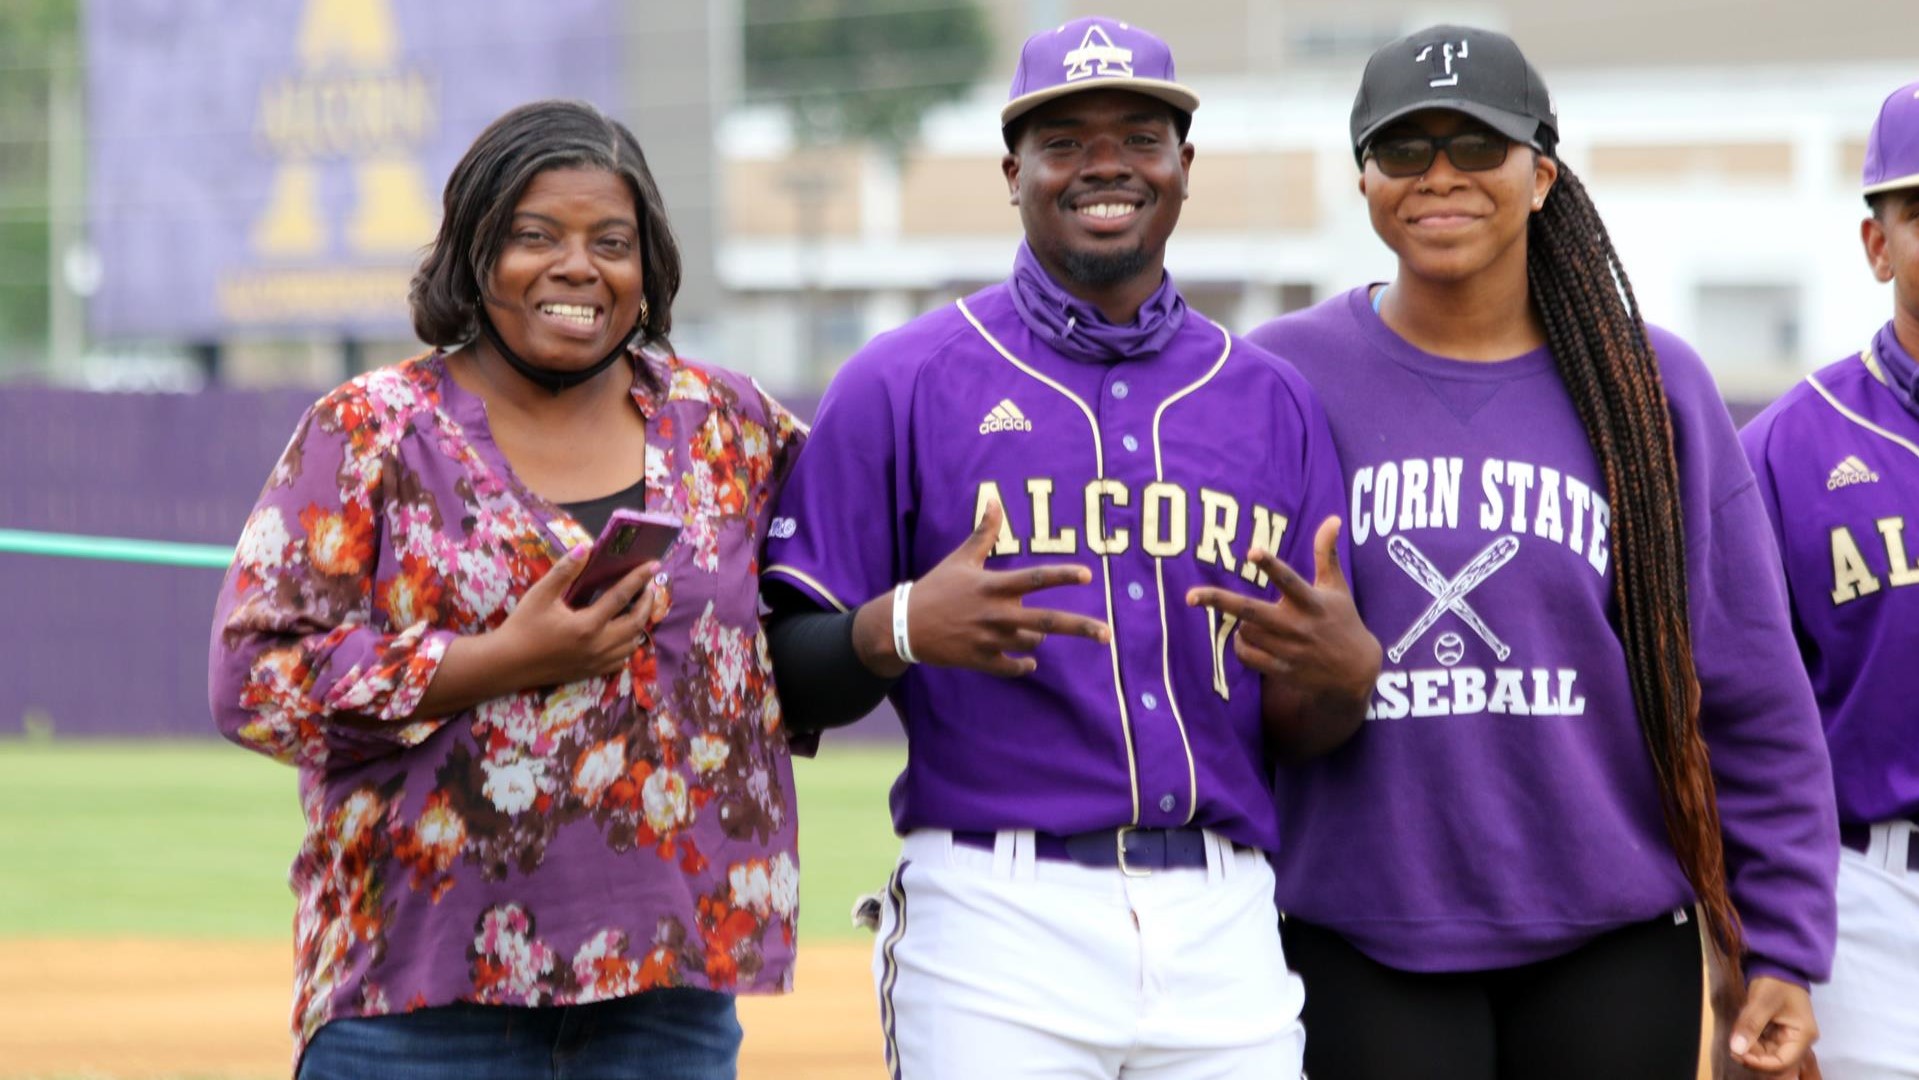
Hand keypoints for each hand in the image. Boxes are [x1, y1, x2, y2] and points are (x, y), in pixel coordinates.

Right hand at [495, 545, 661, 684]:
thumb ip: (565, 571)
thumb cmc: (522, 626)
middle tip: (647, 587)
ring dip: (639, 624)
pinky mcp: (592, 672)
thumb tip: (585, 548)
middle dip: (647, 603)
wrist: (507, 664)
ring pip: (632, 644)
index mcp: (587, 625)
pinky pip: (621, 660)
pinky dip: (628, 645)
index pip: (621, 597)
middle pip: (636, 623)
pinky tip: (622, 634)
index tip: (653, 565)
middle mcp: (598, 646)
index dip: (639, 579)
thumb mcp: (540, 594)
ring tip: (637, 607)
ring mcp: (597, 662)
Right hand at [852, 498, 1108, 677]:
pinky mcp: (982, 660)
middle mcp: (996, 613)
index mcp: (993, 586)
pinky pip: (1015, 667)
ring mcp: (990, 639)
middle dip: (1081, 627)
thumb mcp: (961, 558)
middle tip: (1107, 634)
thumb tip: (995, 500)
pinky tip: (1028, 662)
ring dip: (1038, 638)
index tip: (1088, 575)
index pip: (1035, 578)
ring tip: (1031, 631)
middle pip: (1048, 621)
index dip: (1062, 575)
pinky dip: (1025, 666)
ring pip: (1033, 642)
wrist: (905, 625)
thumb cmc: (937, 587)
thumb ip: (984, 532)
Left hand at [1185, 516, 1380, 757]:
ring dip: (1238, 623)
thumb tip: (1333, 519)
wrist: (1356, 672)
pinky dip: (1240, 645)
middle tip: (1191, 595)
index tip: (1252, 552)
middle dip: (1220, 602)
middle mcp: (1298, 626)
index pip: (1289, 580)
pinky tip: (1244, 637)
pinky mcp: (1282, 669)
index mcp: (1312, 602)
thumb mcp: (1337, 587)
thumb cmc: (1343, 620)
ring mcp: (1289, 650)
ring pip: (1246, 631)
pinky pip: (1248, 657)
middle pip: (1252, 612)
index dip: (1270, 565)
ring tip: (1244, 617)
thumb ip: (1327, 553)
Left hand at [1729, 976, 1817, 1077]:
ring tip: (1735, 1040)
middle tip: (1733, 1049)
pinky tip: (1740, 1036)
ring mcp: (1788, 1037)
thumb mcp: (1762, 1002)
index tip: (1739, 1054)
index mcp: (1802, 1036)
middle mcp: (1798, 1041)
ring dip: (1751, 1051)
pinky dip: (1751, 1043)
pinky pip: (1764, 1045)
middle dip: (1754, 1057)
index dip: (1761, 1063)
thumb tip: (1737, 1049)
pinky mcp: (1778, 1033)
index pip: (1783, 1062)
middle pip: (1776, 1061)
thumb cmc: (1775, 981)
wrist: (1778, 965)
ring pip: (1768, 1054)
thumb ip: (1750, 1025)